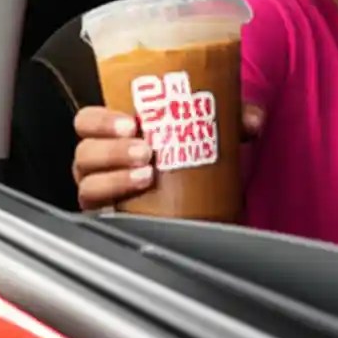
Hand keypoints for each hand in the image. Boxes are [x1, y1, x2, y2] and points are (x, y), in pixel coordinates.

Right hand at [72, 104, 263, 210]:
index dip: (101, 120)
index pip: (88, 122)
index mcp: (113, 135)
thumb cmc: (189, 161)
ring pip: (88, 182)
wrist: (198, 205)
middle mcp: (99, 163)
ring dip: (114, 176)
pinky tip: (139, 196)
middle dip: (111, 149)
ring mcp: (101, 191)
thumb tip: (253, 120)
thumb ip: (231, 120)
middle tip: (146, 151)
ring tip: (147, 175)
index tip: (131, 123)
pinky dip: (114, 200)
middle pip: (84, 151)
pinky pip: (97, 211)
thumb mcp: (209, 133)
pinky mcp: (108, 217)